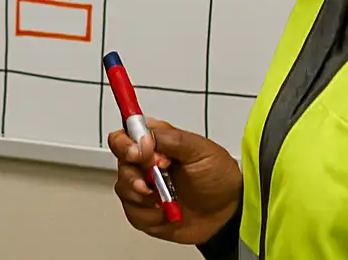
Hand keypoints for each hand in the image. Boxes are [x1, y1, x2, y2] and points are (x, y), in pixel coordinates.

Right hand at [107, 119, 243, 244]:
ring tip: (164, 199)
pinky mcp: (144, 211)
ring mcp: (144, 186)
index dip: (127, 142)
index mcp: (157, 142)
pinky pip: (132, 212)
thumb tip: (144, 137)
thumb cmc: (219, 179)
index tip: (141, 153)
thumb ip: (171, 139)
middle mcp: (146, 162)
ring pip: (123, 186)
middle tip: (151, 180)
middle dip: (133, 171)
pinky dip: (149, 214)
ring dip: (142, 194)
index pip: (126, 133)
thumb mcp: (201, 151)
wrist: (228, 216)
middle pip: (119, 159)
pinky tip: (166, 212)